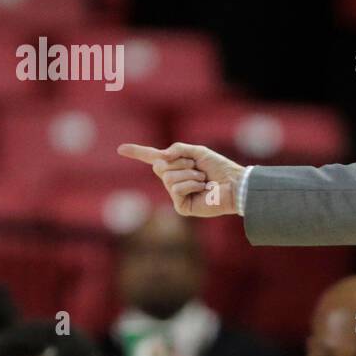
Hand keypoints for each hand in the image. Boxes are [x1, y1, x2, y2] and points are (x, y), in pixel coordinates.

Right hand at [117, 142, 244, 216]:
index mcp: (177, 166)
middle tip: (197, 168)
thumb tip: (160, 158)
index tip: (120, 149)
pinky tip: (202, 187)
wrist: (234, 184)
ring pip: (168, 177)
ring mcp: (177, 194)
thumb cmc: (220, 168)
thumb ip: (178, 149)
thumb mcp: (197, 151)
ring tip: (202, 179)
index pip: (153, 158)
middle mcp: (174, 180)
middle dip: (180, 162)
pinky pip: (175, 188)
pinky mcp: (182, 206)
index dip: (138, 152)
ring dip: (188, 174)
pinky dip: (190, 184)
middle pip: (160, 166)